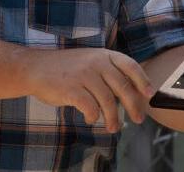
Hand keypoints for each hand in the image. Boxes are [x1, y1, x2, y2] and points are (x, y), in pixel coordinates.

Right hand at [27, 48, 151, 132]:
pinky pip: (90, 108)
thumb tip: (131, 92)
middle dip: (133, 105)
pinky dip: (93, 117)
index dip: (142, 80)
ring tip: (113, 128)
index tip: (149, 94)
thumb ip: (108, 72)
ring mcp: (83, 75)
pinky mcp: (71, 89)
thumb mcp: (90, 61)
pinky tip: (91, 119)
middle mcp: (96, 63)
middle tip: (138, 119)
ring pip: (108, 101)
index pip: (130, 65)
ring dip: (113, 118)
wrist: (34, 68)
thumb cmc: (66, 69)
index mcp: (103, 55)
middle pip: (122, 87)